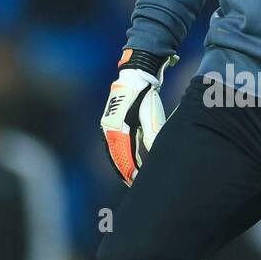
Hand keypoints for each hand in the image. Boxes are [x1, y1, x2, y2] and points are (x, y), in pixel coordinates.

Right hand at [100, 48, 177, 184]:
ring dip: (121, 165)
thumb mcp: (150, 115)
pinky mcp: (111, 123)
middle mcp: (109, 128)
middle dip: (125, 171)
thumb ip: (150, 135)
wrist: (136, 75)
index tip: (136, 181)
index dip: (130, 169)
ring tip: (128, 178)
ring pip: (114, 151)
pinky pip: (113, 144)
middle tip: (133, 184)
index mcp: (117, 127)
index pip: (124, 155)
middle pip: (116, 156)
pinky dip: (119, 155)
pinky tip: (126, 162)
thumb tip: (151, 154)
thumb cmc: (145, 95)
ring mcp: (109, 126)